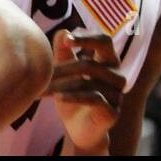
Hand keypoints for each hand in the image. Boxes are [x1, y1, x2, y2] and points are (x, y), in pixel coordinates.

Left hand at [48, 30, 125, 152]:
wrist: (78, 129)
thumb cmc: (72, 93)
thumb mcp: (65, 69)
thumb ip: (64, 50)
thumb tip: (64, 32)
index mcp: (108, 59)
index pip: (103, 39)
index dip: (85, 37)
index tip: (65, 40)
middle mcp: (116, 73)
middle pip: (97, 57)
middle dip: (71, 59)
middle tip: (52, 61)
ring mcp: (117, 93)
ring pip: (88, 80)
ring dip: (62, 83)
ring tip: (43, 88)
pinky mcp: (113, 110)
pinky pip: (93, 98)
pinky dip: (73, 96)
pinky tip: (58, 97)